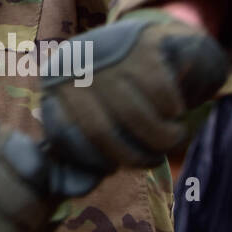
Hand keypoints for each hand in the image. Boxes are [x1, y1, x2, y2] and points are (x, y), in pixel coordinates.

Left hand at [39, 8, 228, 179]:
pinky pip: (160, 94)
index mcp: (55, 81)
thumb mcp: (101, 114)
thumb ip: (86, 149)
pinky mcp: (143, 44)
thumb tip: (72, 188)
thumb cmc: (127, 93)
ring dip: (161, 138)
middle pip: (99, 130)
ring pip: (134, 115)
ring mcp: (108, 48)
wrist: (163, 44)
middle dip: (133, 156)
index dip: (92, 160)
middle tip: (154, 159)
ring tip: (172, 138)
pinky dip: (173, 111)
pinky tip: (176, 111)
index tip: (114, 167)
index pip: (63, 134)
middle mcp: (74, 62)